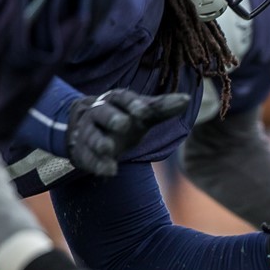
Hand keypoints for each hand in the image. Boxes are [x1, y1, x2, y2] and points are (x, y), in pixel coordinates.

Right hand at [67, 90, 191, 176]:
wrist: (90, 128)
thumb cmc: (124, 117)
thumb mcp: (142, 113)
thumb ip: (162, 107)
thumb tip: (187, 99)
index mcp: (115, 100)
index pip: (122, 98)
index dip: (133, 104)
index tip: (144, 111)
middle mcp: (98, 113)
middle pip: (102, 113)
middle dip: (112, 118)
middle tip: (123, 124)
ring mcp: (88, 132)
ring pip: (91, 135)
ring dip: (100, 142)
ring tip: (109, 148)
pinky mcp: (82, 151)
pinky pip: (87, 157)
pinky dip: (97, 164)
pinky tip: (110, 171)